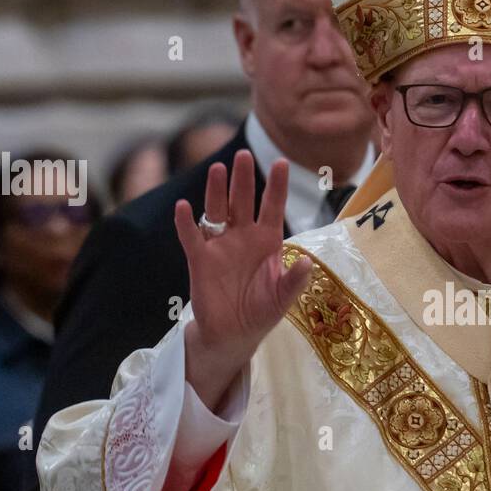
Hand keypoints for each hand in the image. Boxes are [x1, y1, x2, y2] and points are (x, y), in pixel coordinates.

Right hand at [173, 151, 311, 411]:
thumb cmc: (262, 312)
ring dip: (216, 191)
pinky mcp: (200, 259)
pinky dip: (186, 223)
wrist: (234, 334)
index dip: (277, 186)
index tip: (282, 162)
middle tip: (243, 156)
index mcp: (268, 241)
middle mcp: (243, 236)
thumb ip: (294, 281)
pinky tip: (183, 207)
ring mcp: (220, 245)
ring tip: (217, 169)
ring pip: (217, 211)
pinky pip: (192, 237)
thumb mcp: (283, 298)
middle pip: (242, 201)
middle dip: (243, 179)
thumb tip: (306, 261)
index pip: (273, 207)